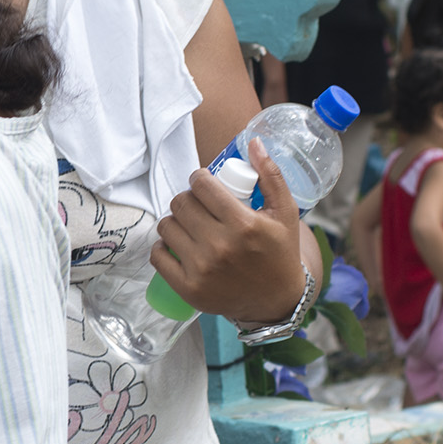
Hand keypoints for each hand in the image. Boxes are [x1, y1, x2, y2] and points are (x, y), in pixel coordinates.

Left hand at [151, 144, 309, 324]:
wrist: (276, 301)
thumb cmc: (280, 253)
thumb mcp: (285, 212)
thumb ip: (271, 175)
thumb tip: (254, 142)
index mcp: (243, 224)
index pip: (201, 185)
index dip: (199, 179)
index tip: (205, 184)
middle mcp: (220, 247)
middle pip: (181, 203)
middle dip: (188, 198)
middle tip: (198, 205)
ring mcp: (202, 269)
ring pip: (166, 226)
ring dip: (175, 220)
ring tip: (189, 224)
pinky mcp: (188, 288)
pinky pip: (157, 256)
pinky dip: (162, 247)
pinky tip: (177, 244)